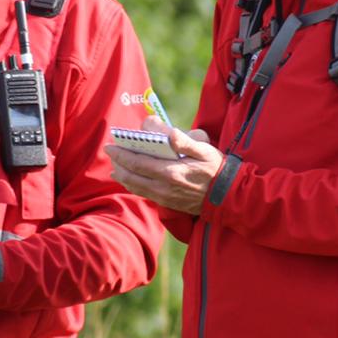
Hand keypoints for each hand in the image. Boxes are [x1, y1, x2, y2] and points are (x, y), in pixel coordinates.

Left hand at [105, 116, 224, 215]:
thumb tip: (169, 133)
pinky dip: (133, 186)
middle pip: (133, 175)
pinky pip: (145, 194)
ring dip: (123, 176)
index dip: (122, 154)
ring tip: (115, 168)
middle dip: (119, 163)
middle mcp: (164, 187)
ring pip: (136, 187)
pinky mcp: (168, 203)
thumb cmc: (216, 168)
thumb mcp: (205, 150)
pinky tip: (130, 180)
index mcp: (171, 172)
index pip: (139, 162)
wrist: (227, 195)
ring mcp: (165, 197)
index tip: (111, 145)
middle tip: (109, 152)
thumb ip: (185, 142)